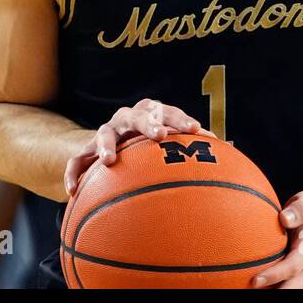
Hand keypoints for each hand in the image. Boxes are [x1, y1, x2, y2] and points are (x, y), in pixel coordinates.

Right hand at [64, 98, 215, 194]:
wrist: (107, 144)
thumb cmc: (147, 145)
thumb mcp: (167, 142)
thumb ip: (191, 145)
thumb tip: (230, 149)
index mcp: (150, 114)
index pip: (167, 111)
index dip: (180, 119)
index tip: (194, 130)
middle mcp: (127, 118)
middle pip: (138, 114)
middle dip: (149, 122)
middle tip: (159, 135)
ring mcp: (105, 131)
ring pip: (103, 132)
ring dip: (106, 143)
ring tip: (109, 160)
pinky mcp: (85, 149)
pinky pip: (75, 160)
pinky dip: (73, 173)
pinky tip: (73, 191)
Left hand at [250, 192, 302, 288]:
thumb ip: (299, 208)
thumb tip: (284, 218)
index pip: (293, 266)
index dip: (276, 274)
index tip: (256, 280)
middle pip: (294, 286)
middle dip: (275, 291)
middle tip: (252, 288)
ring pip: (296, 291)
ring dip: (276, 292)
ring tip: (253, 292)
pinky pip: (296, 291)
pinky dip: (279, 291)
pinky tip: (263, 290)